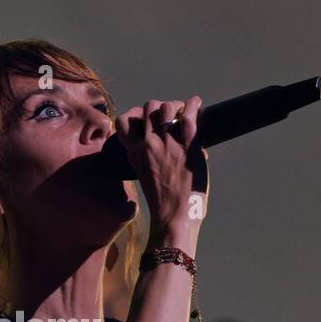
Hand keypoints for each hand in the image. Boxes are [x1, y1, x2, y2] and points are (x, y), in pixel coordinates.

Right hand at [114, 95, 208, 237]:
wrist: (174, 217)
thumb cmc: (163, 202)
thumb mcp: (145, 177)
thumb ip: (150, 159)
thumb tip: (168, 147)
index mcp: (135, 154)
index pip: (123, 121)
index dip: (134, 114)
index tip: (145, 119)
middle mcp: (148, 145)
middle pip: (149, 107)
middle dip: (160, 107)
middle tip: (171, 116)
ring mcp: (168, 144)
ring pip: (167, 107)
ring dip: (176, 105)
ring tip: (184, 111)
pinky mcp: (188, 146)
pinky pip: (189, 115)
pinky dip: (193, 105)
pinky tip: (197, 104)